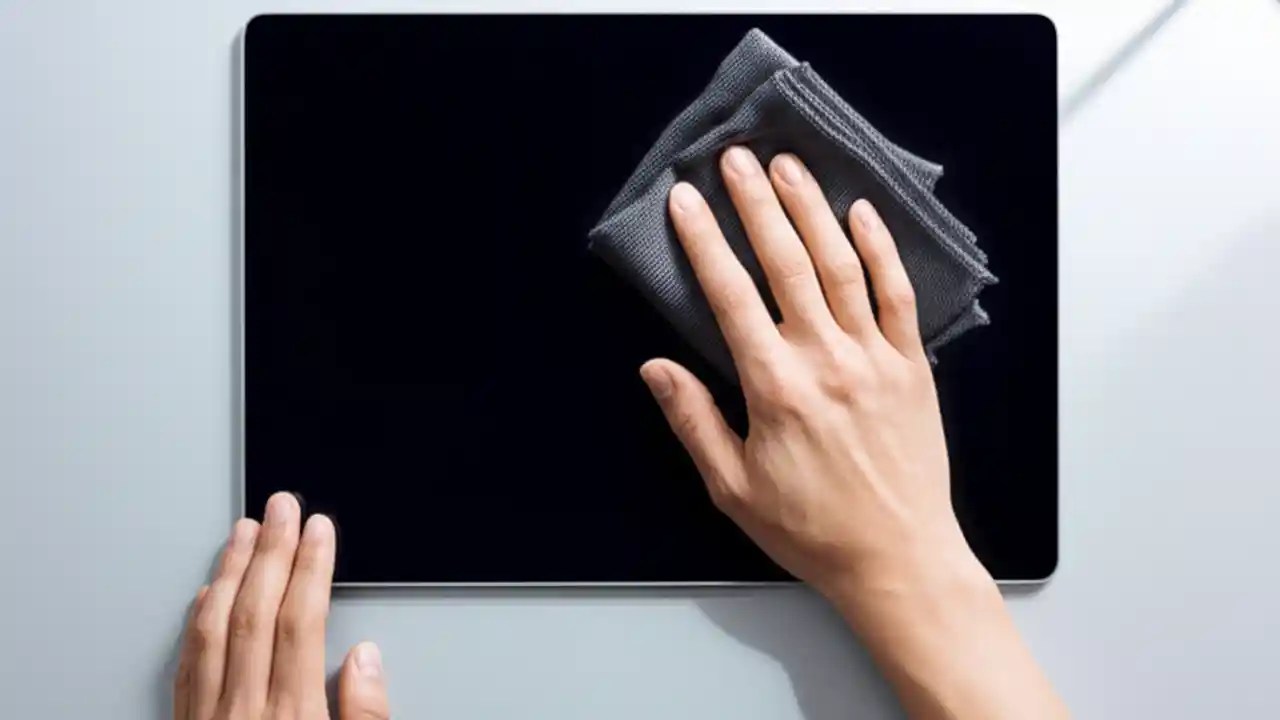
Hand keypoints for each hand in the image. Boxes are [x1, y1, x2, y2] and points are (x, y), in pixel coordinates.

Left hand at [174, 492, 389, 719]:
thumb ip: (366, 715)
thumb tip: (366, 659)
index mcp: (294, 718)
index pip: (300, 623)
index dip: (311, 568)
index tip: (318, 532)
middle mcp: (244, 713)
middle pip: (255, 614)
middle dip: (272, 551)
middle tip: (281, 509)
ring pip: (213, 630)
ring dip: (231, 572)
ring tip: (245, 532)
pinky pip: (186, 664)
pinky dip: (198, 619)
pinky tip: (209, 593)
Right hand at [641, 146, 985, 605]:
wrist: (897, 558)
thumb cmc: (811, 530)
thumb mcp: (733, 488)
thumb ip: (693, 420)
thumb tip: (656, 368)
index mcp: (775, 388)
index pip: (731, 296)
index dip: (704, 241)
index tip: (685, 200)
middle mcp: (826, 360)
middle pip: (786, 264)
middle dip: (755, 204)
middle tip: (735, 158)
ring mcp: (875, 358)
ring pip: (841, 266)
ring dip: (812, 210)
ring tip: (789, 166)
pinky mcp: (913, 366)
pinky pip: (898, 295)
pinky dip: (882, 249)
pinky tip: (863, 212)